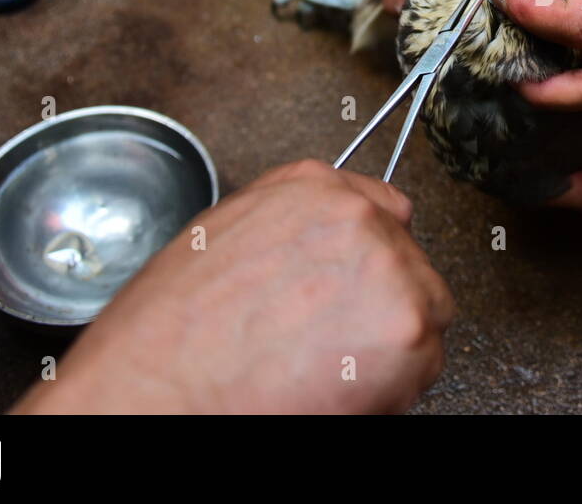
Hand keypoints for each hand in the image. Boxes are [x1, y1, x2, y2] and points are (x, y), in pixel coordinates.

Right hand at [14, 160, 454, 414]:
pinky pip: (425, 365)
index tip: (362, 288)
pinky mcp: (406, 327)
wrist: (157, 392)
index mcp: (311, 188)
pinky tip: (335, 390)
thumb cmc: (171, 335)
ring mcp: (388, 267)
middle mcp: (356, 216)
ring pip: (424, 313)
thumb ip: (293, 229)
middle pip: (410, 262)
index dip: (373, 258)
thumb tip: (326, 246)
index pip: (385, 209)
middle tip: (334, 343)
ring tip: (326, 369)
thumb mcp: (224, 240)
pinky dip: (394, 388)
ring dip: (390, 345)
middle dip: (382, 305)